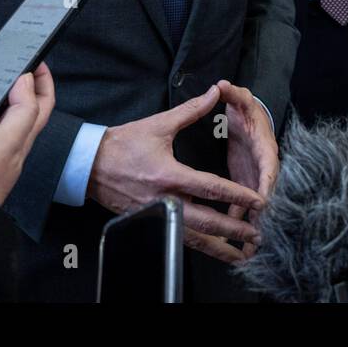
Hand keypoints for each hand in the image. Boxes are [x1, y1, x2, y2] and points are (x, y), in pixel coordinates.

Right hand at [88, 84, 266, 264]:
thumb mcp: (158, 124)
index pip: (211, 188)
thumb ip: (191, 110)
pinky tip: (213, 250)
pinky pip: (179, 238)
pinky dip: (199, 246)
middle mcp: (165, 199)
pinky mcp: (150, 221)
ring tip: (241, 253)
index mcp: (169, 174)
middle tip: (257, 233)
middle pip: (207, 221)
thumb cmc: (123, 144)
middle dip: (234, 229)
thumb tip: (215, 93)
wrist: (89, 164)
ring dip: (219, 247)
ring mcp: (156, 214)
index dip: (237, 195)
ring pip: (194, 237)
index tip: (258, 200)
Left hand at [217, 80, 279, 258]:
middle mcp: (264, 166)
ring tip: (248, 249)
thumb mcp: (240, 99)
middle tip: (259, 236)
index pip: (269, 167)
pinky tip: (231, 239)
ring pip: (256, 205)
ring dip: (252, 226)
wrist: (248, 116)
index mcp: (264, 147)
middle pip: (267, 194)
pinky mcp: (245, 183)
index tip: (264, 201)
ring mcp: (255, 177)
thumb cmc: (245, 109)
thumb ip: (233, 94)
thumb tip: (223, 84)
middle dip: (263, 216)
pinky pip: (242, 206)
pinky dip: (238, 221)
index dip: (267, 184)